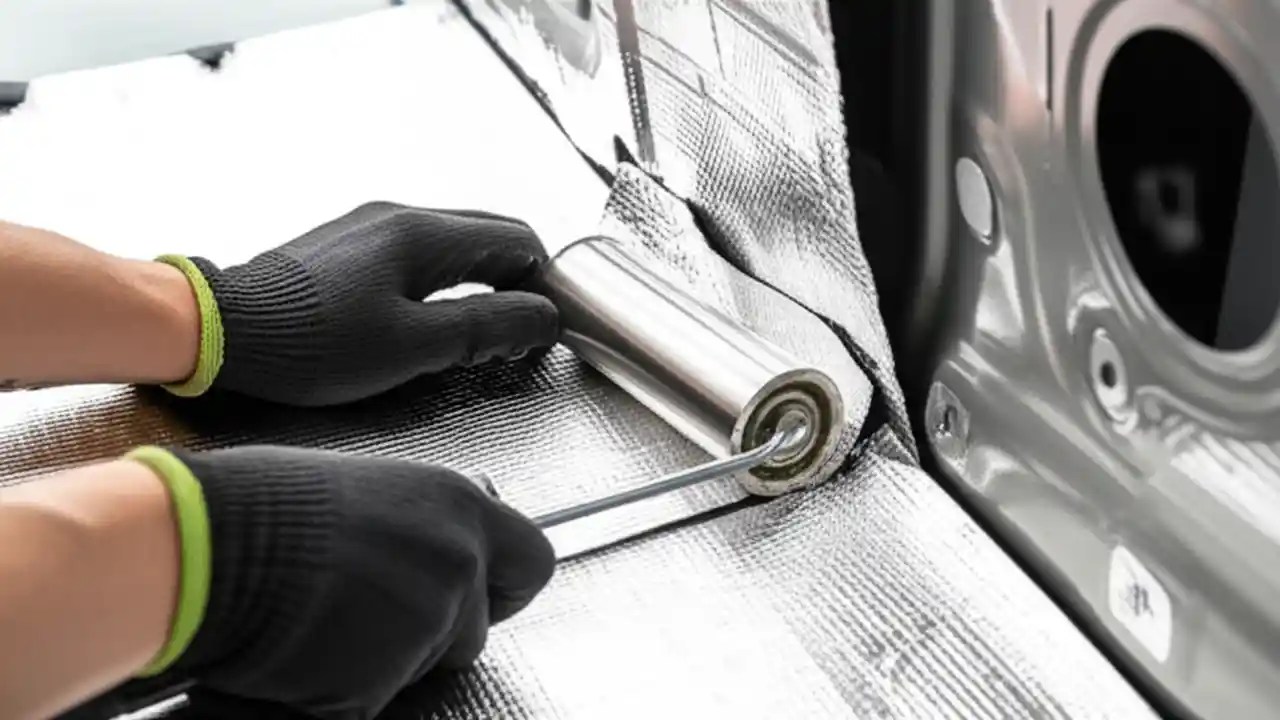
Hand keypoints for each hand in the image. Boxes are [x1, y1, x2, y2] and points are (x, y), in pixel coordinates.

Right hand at [134, 446, 553, 719]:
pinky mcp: (382, 680)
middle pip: (474, 632)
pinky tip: (303, 653)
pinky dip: (339, 693)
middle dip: (434, 638)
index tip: (484, 596)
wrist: (201, 546)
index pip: (532, 560)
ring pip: (423, 669)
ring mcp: (426, 623)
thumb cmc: (259, 506)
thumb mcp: (365, 492)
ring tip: (322, 623)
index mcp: (456, 505)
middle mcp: (456, 562)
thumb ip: (417, 526)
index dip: (504, 588)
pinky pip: (372, 701)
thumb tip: (428, 547)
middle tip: (372, 619)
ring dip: (382, 662)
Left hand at [168, 203, 558, 405]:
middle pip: (488, 237)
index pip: (517, 240)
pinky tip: (430, 324)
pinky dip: (442, 286)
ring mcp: (369, 229)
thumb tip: (544, 318)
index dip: (545, 284)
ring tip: (479, 337)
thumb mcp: (412, 346)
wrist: (219, 333)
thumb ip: (486, 330)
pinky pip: (416, 257)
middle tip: (521, 335)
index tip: (546, 327)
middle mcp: (399, 217)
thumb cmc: (312, 344)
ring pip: (452, 247)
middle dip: (517, 283)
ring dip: (479, 286)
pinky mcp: (344, 250)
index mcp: (422, 233)